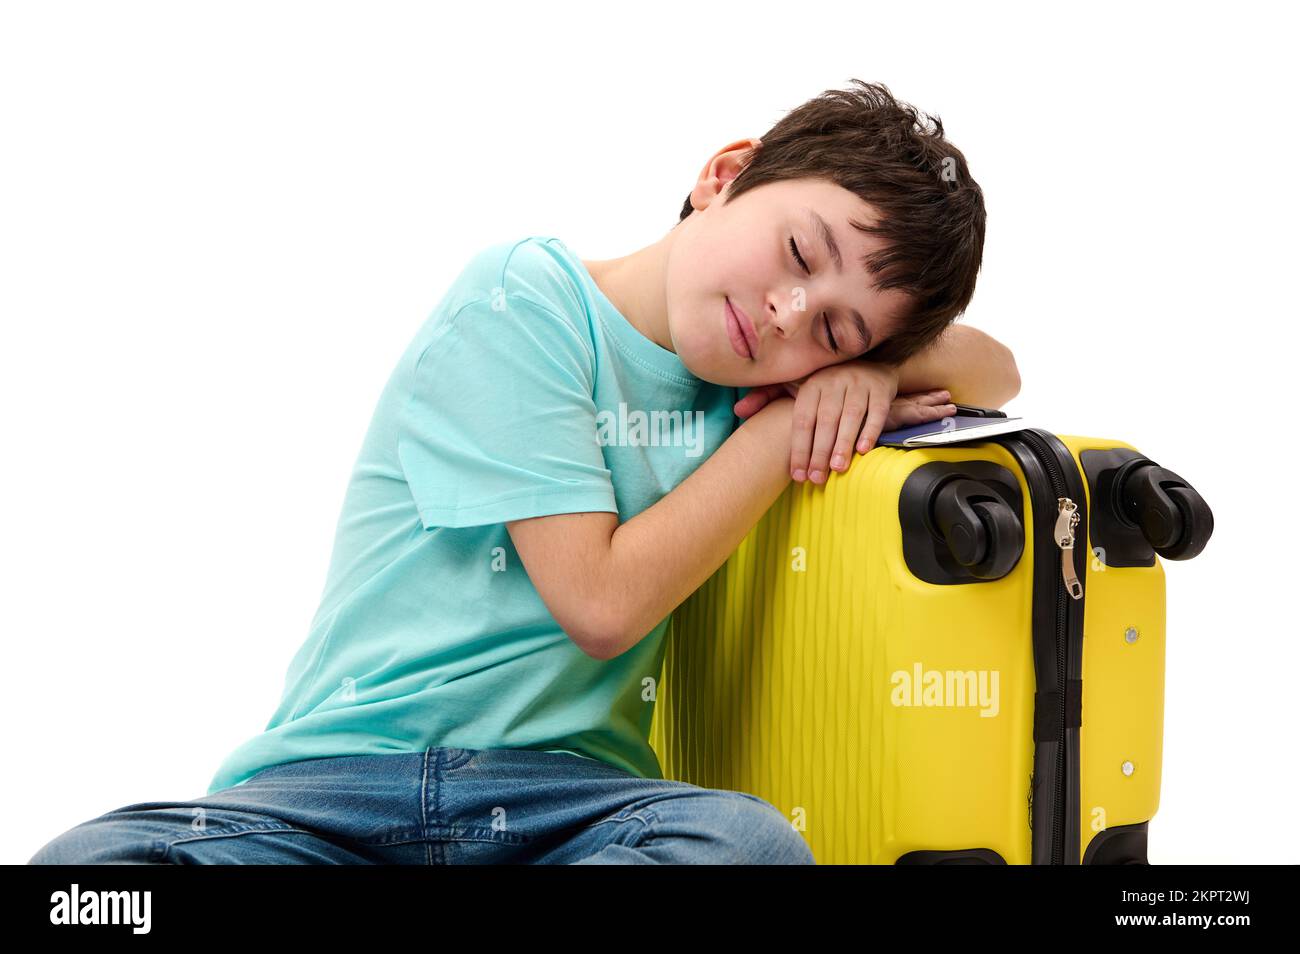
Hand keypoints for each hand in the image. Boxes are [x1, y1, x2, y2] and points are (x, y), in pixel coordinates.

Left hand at [735, 362, 955, 482]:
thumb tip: (738, 410)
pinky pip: (876, 411)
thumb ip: (767, 397)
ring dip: (843, 443)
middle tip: (816, 479)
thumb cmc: (826, 382)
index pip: (801, 419)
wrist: (868, 361)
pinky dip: (870, 430)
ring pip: (850, 416)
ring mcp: (858, 384)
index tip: (797, 474)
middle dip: (819, 451)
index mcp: (810, 384)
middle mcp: (833, 382)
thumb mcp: (796, 384)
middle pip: (825, 420)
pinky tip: (864, 450)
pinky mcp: (880, 389)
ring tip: (837, 468)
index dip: (798, 447)